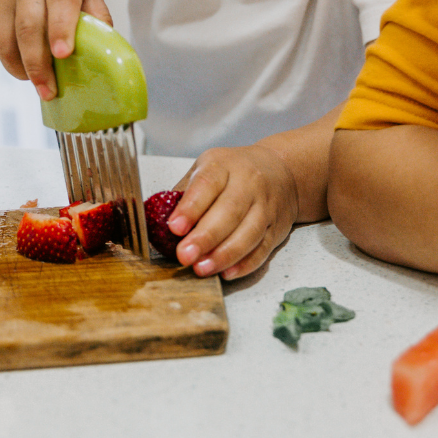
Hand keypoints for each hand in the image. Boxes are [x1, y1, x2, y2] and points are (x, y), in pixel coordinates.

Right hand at [0, 0, 110, 100]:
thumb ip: (97, 15)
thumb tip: (103, 50)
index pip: (60, 1)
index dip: (60, 29)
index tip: (63, 55)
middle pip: (28, 27)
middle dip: (38, 64)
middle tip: (48, 91)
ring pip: (5, 38)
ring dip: (20, 68)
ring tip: (36, 83)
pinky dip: (7, 60)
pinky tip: (22, 66)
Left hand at [167, 145, 299, 279]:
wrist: (281, 170)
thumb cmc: (235, 171)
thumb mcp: (207, 168)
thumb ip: (184, 193)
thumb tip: (157, 222)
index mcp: (224, 165)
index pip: (207, 184)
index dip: (190, 208)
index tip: (174, 227)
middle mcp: (249, 183)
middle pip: (229, 211)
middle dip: (205, 237)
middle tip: (184, 255)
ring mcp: (266, 206)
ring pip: (248, 233)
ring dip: (224, 255)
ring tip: (201, 268)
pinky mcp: (276, 228)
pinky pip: (262, 249)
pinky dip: (245, 264)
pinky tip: (228, 272)